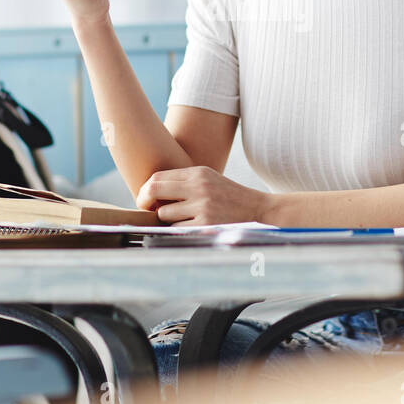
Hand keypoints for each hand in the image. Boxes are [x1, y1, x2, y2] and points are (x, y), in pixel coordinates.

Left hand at [136, 166, 273, 225]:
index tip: (145, 198)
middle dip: (146, 202)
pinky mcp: (206, 225)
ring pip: (164, 213)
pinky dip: (179, 230)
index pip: (158, 177)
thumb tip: (149, 192)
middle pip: (154, 191)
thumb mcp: (208, 179)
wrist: (258, 209)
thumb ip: (183, 182)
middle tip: (147, 209)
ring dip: (168, 219)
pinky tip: (192, 227)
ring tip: (183, 218)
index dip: (145, 189)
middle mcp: (199, 187)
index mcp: (198, 173)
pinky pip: (177, 229)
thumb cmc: (228, 196)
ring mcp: (203, 206)